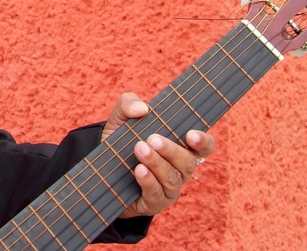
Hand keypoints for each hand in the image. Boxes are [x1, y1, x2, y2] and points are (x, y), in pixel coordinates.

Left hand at [102, 92, 214, 217]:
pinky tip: (138, 170)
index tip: (191, 135)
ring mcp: (170, 187)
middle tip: (152, 139)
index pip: (204, 146)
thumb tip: (143, 108)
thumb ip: (129, 104)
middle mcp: (180, 168)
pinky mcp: (155, 202)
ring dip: (156, 163)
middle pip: (188, 162)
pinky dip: (148, 180)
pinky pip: (157, 193)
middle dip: (171, 150)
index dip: (203, 141)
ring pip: (172, 177)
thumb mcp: (121, 119)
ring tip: (139, 149)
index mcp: (180, 146)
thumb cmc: (120, 141)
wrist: (102, 170)